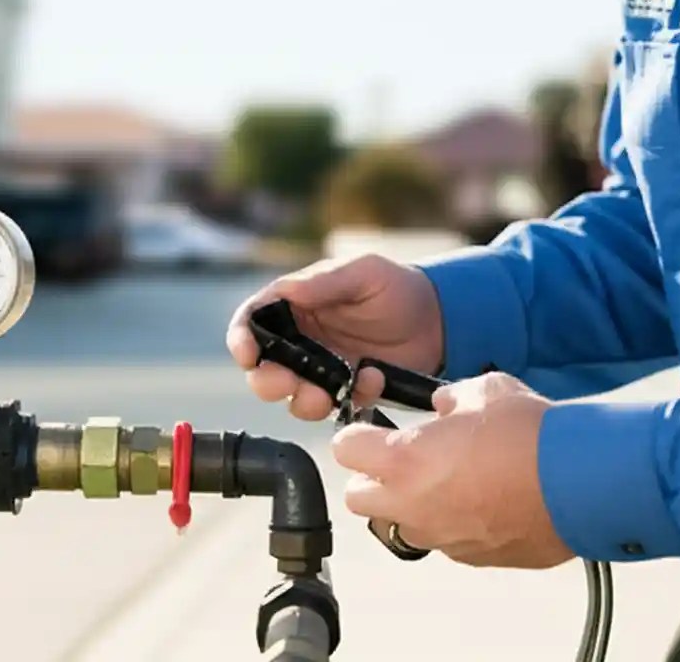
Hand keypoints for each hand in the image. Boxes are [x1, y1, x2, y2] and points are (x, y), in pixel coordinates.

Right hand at [226, 254, 443, 419]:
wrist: (438, 320)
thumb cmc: (395, 287)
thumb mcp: (364, 272)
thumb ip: (325, 282)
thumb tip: (286, 291)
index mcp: (294, 306)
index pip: (252, 321)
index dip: (241, 339)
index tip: (246, 354)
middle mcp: (300, 341)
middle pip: (263, 368)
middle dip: (267, 380)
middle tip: (286, 384)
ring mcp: (321, 370)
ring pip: (292, 396)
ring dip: (302, 401)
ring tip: (324, 396)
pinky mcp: (345, 392)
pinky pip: (334, 406)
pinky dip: (348, 399)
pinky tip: (372, 380)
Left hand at [333, 372, 573, 568]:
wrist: (580, 483)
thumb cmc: (530, 435)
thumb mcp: (485, 391)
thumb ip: (452, 399)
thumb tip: (445, 405)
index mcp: (403, 460)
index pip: (344, 450)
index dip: (358, 437)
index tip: (372, 432)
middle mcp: (411, 505)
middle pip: (358, 498)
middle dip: (372, 479)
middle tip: (402, 462)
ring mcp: (439, 536)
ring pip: (400, 524)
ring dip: (412, 505)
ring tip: (451, 482)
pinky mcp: (469, 557)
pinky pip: (444, 540)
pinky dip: (452, 523)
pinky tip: (484, 503)